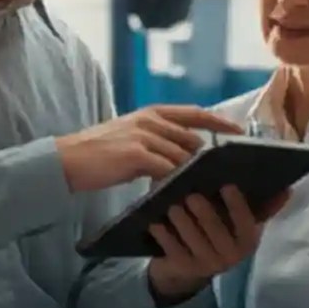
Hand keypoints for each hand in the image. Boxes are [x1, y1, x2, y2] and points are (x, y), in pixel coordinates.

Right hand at [56, 105, 242, 192]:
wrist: (68, 160)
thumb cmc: (99, 153)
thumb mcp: (131, 137)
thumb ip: (157, 141)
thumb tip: (186, 157)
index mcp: (152, 113)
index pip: (195, 113)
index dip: (220, 121)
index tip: (240, 132)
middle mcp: (151, 120)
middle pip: (194, 138)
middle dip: (214, 155)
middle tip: (232, 171)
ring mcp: (145, 136)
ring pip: (184, 156)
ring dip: (198, 173)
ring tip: (213, 188)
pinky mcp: (137, 155)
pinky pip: (168, 170)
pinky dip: (178, 182)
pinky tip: (186, 194)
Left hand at [148, 185, 290, 299]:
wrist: (189, 266)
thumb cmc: (218, 230)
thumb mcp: (240, 220)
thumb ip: (261, 204)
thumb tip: (287, 188)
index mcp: (248, 239)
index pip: (246, 223)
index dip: (237, 206)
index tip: (227, 185)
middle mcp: (231, 256)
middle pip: (216, 232)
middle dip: (205, 213)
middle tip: (192, 194)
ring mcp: (206, 265)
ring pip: (194, 240)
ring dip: (183, 222)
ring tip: (173, 204)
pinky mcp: (184, 268)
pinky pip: (173, 251)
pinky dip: (164, 236)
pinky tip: (155, 222)